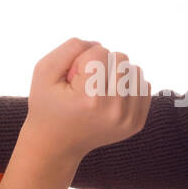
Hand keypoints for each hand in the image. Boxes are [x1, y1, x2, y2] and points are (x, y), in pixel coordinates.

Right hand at [23, 38, 150, 160]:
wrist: (56, 144)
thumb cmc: (47, 104)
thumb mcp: (44, 70)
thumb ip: (71, 48)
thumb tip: (101, 45)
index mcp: (90, 98)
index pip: (101, 51)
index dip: (82, 60)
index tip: (73, 80)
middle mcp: (114, 110)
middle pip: (122, 58)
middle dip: (102, 65)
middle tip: (85, 85)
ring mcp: (128, 119)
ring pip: (135, 71)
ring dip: (116, 75)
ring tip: (98, 92)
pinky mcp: (137, 123)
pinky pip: (143, 86)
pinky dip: (127, 87)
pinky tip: (109, 99)